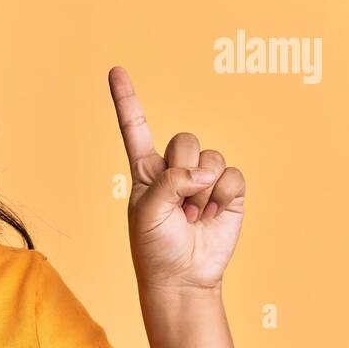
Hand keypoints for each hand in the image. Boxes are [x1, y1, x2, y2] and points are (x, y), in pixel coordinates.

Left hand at [109, 65, 245, 292]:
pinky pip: (234, 176)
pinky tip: (213, 215)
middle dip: (184, 170)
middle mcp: (174, 169)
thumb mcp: (148, 212)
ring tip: (193, 215)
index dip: (127, 99)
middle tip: (178, 205)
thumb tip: (203, 172)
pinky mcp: (228, 191)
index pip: (135, 128)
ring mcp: (203, 179)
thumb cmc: (155, 247)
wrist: (182, 277)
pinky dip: (223, 196)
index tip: (115, 70)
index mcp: (145, 170)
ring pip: (211, 157)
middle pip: (186, 139)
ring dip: (203, 190)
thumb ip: (170, 183)